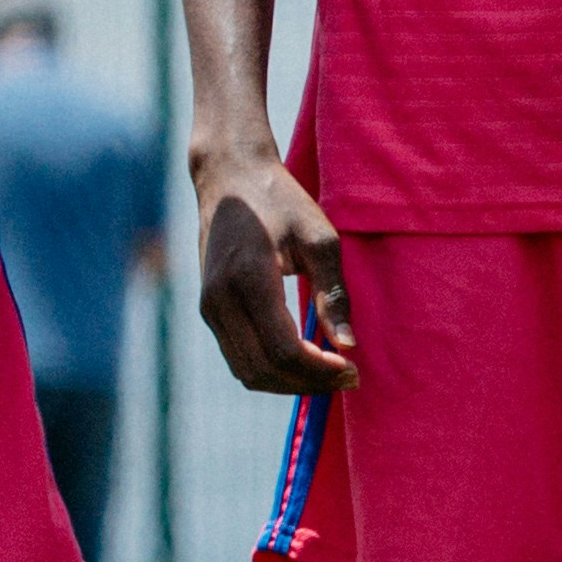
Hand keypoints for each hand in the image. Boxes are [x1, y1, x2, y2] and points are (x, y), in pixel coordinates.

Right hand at [190, 146, 353, 395]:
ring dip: (289, 382)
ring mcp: (208, 307)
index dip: (319, 370)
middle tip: (349, 378)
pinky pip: (238, 355)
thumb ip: (334, 294)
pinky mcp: (209, 308)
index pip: (282, 350)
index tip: (352, 368)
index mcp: (247, 281)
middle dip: (308, 383)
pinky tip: (305, 361)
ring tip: (330, 375)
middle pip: (262, 369)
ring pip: (246, 370)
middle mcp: (219, 300)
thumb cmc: (282, 202)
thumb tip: (348, 344)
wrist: (229, 178)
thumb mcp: (321, 240)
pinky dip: (271, 368)